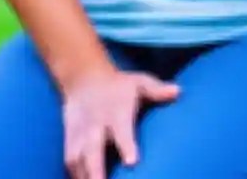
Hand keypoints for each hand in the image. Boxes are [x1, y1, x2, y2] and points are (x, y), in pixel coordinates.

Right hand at [61, 69, 179, 178]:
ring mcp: (80, 133)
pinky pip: (70, 161)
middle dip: (96, 171)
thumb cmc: (119, 86)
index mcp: (116, 112)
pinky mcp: (69, 139)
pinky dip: (76, 175)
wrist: (82, 78)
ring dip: (83, 177)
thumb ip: (156, 89)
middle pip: (93, 149)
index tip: (132, 162)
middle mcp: (95, 125)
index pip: (121, 130)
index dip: (126, 145)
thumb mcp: (138, 83)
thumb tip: (177, 91)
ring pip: (76, 158)